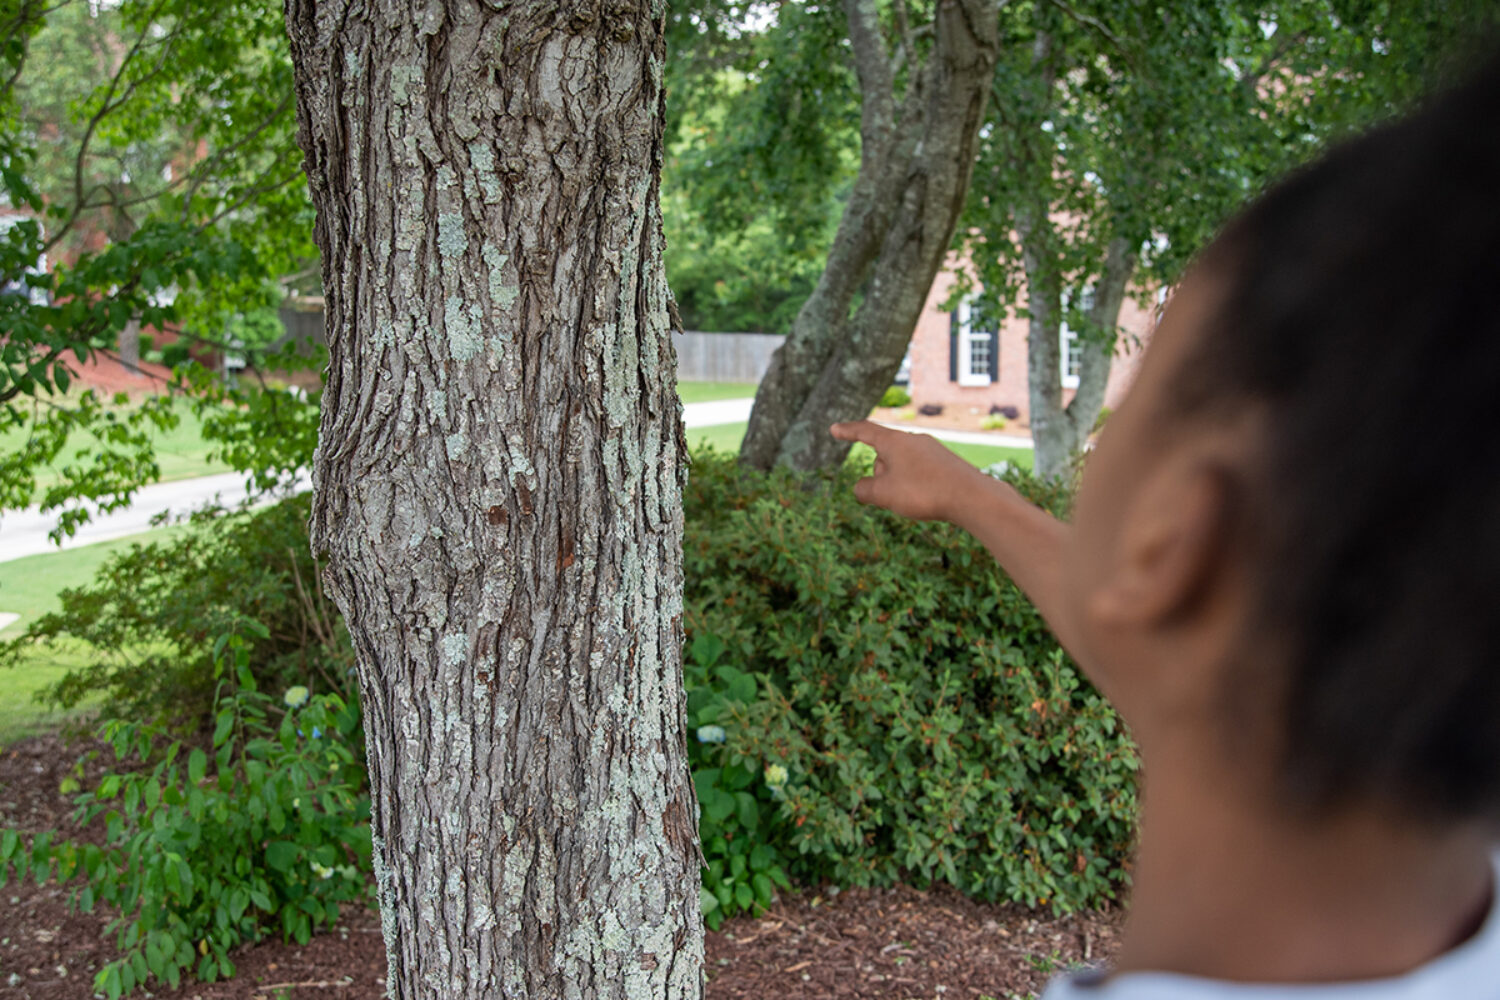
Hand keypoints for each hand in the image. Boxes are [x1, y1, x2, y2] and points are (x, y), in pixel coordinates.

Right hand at [829, 420, 989, 522]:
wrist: (972, 497)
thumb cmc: (924, 492)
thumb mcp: (883, 494)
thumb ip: (864, 490)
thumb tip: (861, 488)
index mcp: (895, 441)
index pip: (865, 431)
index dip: (847, 431)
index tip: (835, 429)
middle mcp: (914, 440)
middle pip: (884, 458)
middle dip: (881, 477)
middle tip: (895, 496)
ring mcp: (931, 450)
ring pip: (902, 469)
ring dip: (899, 485)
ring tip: (916, 501)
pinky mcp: (946, 463)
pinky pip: (920, 475)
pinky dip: (917, 488)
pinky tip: (931, 500)